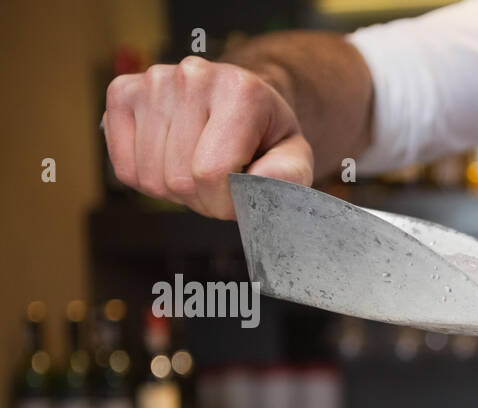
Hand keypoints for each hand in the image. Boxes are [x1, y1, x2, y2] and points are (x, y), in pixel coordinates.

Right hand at [103, 56, 313, 218]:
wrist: (239, 102)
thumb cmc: (266, 135)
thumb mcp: (294, 157)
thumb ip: (289, 176)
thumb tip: (263, 182)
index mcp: (241, 91)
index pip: (213, 173)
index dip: (225, 203)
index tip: (240, 197)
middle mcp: (194, 75)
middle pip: (179, 179)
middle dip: (204, 200)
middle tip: (222, 185)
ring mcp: (154, 80)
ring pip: (150, 178)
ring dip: (176, 193)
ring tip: (199, 171)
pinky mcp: (123, 91)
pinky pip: (125, 168)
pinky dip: (148, 181)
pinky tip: (171, 162)